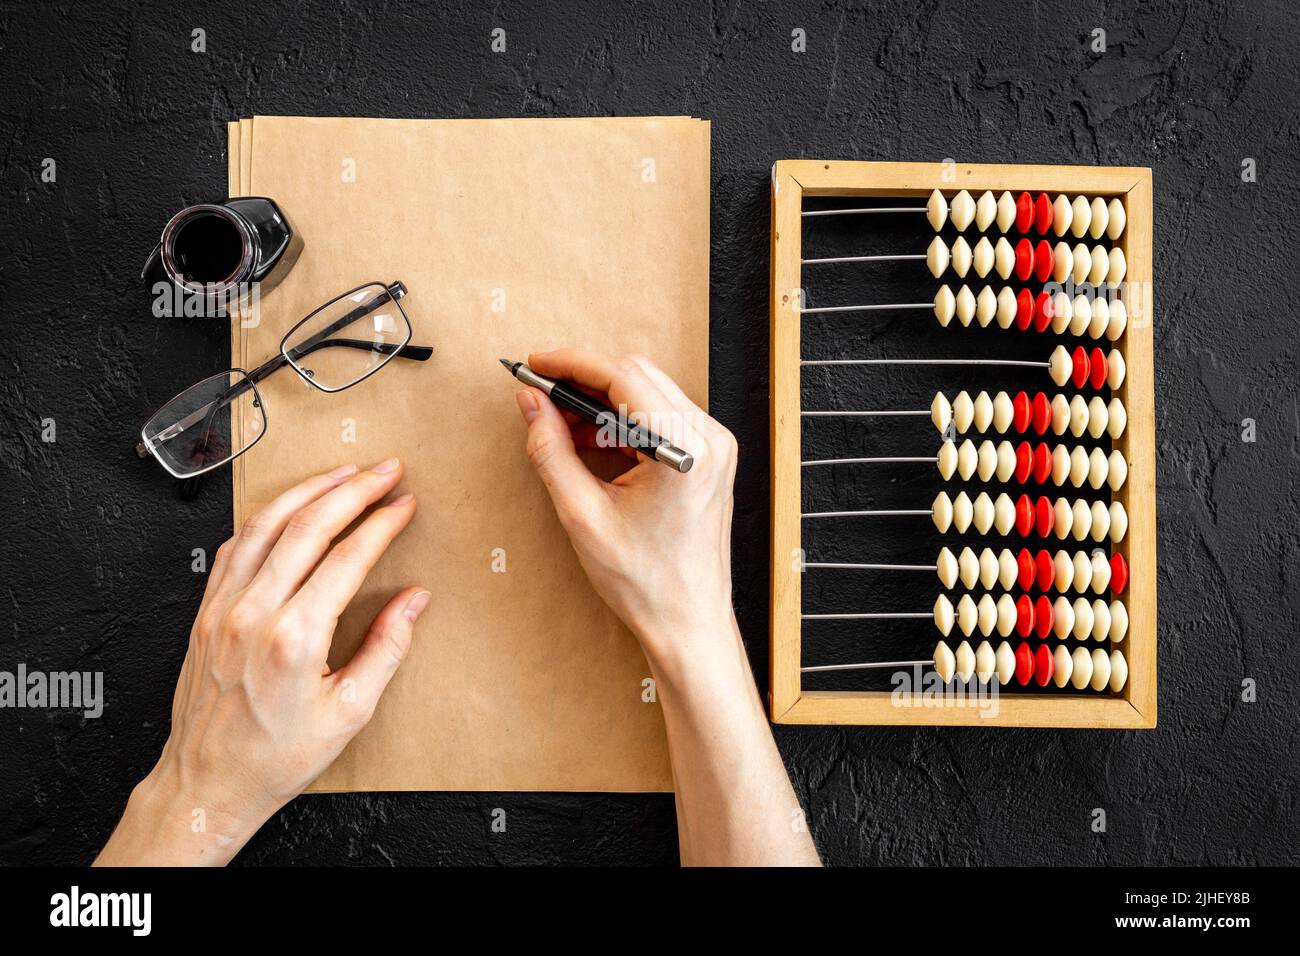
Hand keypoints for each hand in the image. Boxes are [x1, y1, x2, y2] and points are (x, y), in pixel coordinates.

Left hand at [97, 459, 425, 864]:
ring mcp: (224, 608)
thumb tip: (415, 599)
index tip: (404, 504)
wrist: (209, 782)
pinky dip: (266, 518)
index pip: (347, 557)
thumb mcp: (350, 712)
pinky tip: (287, 508)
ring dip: (309, 490)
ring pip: (267, 525)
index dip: (382, 523)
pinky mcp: (206, 612)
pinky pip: (236, 546)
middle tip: (385, 470)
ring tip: (342, 472)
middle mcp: (254, 613)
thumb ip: (387, 648)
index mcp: (295, 639)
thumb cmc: (277, 756)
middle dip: (353, 489)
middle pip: (308, 526)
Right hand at [514, 350, 736, 667]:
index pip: (623, 376)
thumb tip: (532, 404)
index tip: (537, 364)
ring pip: (649, 392)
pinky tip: (591, 438)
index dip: (573, 364)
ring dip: (603, 400)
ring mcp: (714, 446)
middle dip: (585, 379)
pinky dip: (624, 420)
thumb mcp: (582, 515)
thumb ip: (552, 451)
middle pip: (638, 376)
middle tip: (541, 395)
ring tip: (561, 424)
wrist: (688, 621)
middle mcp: (707, 439)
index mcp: (683, 449)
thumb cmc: (645, 582)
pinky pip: (662, 417)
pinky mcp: (710, 457)